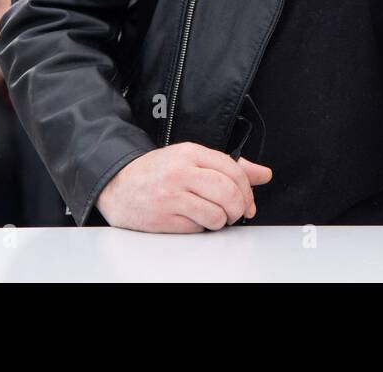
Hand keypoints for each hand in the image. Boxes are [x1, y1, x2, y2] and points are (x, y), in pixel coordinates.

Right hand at [95, 141, 272, 232]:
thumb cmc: (159, 171)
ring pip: (216, 214)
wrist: (118, 184)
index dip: (247, 190)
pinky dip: (200, 227)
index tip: (249, 201)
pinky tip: (193, 219)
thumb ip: (230, 166)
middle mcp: (181, 172)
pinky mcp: (162, 218)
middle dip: (239, 208)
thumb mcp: (193, 159)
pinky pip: (196, 228)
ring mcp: (170, 196)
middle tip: (235, 213)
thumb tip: (264, 175)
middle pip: (228, 193)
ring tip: (213, 216)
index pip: (233, 170)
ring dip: (221, 221)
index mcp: (191, 153)